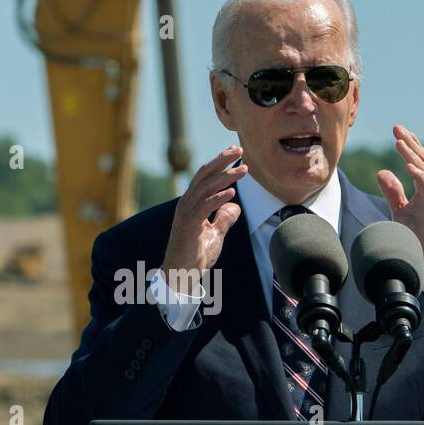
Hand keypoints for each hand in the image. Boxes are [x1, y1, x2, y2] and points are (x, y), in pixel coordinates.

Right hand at [161, 145, 245, 291]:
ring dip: (225, 177)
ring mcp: (186, 213)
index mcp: (191, 203)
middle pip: (204, 175)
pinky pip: (204, 207)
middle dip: (222, 161)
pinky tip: (232, 192)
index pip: (205, 176)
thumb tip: (235, 205)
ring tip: (243, 170)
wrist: (180, 274)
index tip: (233, 151)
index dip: (219, 162)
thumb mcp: (215, 233)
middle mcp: (186, 203)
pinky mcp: (188, 225)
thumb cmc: (195, 255)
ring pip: (206, 188)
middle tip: (239, 149)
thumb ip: (224, 218)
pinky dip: (218, 198)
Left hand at [376, 124, 423, 276]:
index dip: (407, 144)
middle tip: (396, 128)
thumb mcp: (401, 210)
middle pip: (421, 159)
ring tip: (399, 143)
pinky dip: (421, 176)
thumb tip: (381, 172)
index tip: (396, 130)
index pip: (416, 159)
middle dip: (409, 143)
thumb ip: (393, 191)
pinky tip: (409, 167)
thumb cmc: (419, 233)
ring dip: (412, 155)